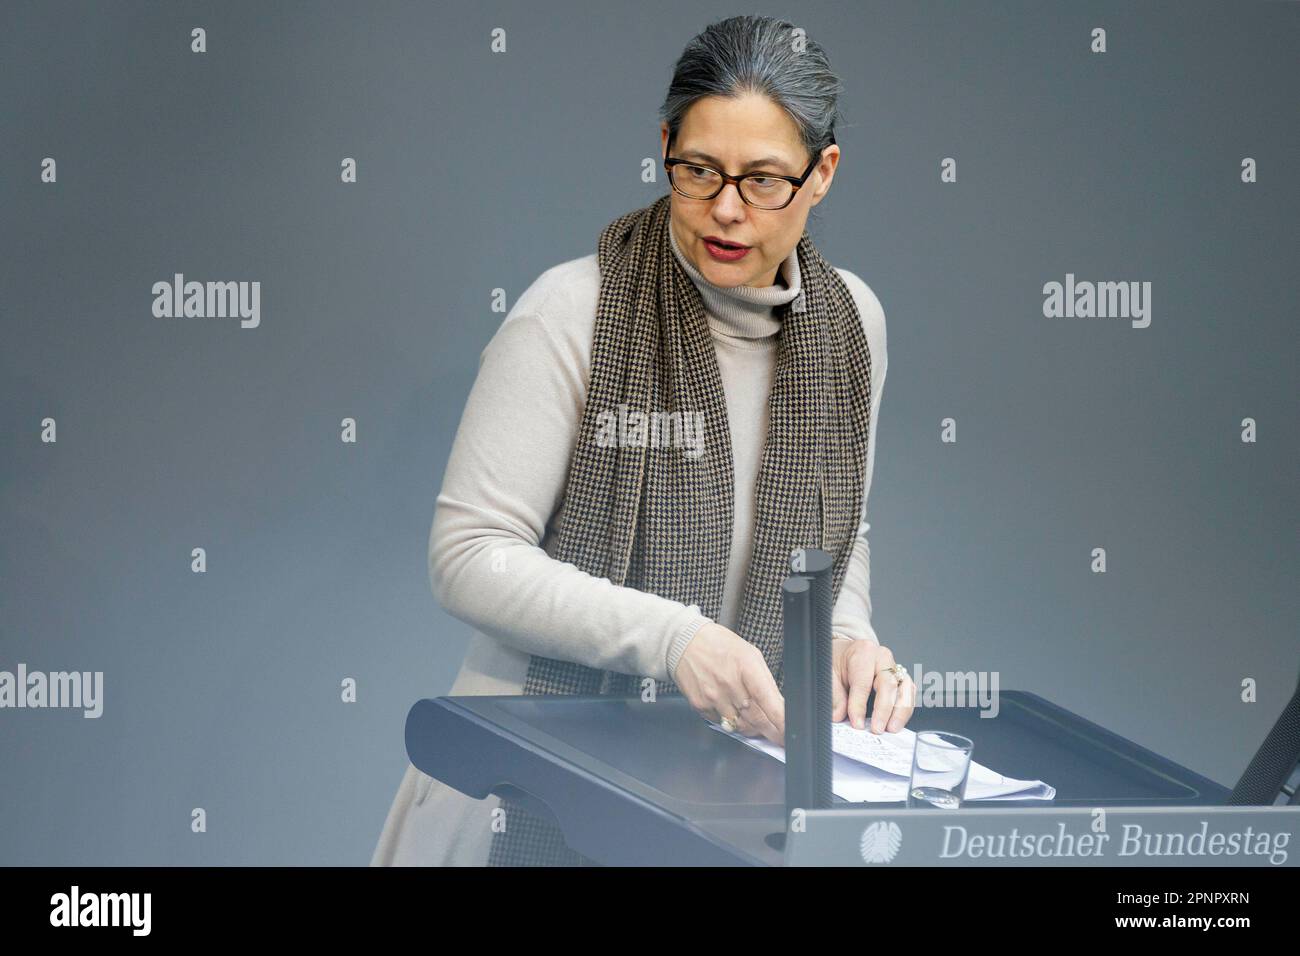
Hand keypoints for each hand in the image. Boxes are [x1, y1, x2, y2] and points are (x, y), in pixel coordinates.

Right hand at [674, 623, 784, 745]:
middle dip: (772, 732)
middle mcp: (730, 684)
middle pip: (757, 719)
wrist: (683, 642)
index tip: (788, 733)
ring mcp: (714, 697)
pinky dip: (730, 722)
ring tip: (755, 722)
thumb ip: (763, 680)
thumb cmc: (718, 645)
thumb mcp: (749, 654)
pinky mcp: (700, 705)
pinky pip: (721, 723)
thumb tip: (777, 706)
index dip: (781, 722)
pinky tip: (731, 711)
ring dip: (751, 728)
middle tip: (779, 738)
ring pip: (740, 726)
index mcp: (747, 667)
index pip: (769, 702)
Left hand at [831, 635, 913, 733]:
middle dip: (883, 710)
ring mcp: (895, 667)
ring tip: (891, 728)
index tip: (857, 723)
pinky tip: (896, 722)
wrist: (846, 653)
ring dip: (900, 712)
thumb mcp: (829, 673)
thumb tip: (839, 715)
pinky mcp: (902, 678)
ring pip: (905, 690)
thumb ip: (835, 695)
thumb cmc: (840, 661)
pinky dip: (904, 710)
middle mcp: (882, 658)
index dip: (859, 705)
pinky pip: (909, 695)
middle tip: (876, 729)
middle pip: (889, 685)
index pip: (863, 683)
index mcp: (863, 652)